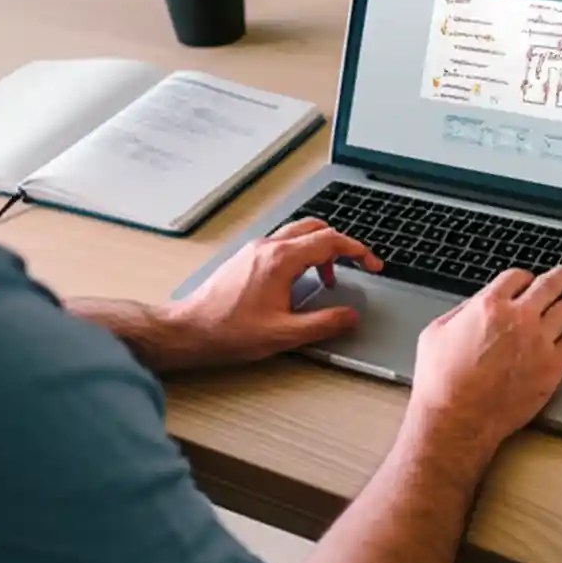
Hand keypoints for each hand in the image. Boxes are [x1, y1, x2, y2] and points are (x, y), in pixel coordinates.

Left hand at [164, 218, 382, 364]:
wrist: (188, 330)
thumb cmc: (228, 330)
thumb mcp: (284, 334)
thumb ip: (324, 324)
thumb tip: (349, 316)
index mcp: (281, 259)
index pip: (330, 241)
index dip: (358, 251)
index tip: (372, 264)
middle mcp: (268, 247)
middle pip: (316, 228)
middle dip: (341, 245)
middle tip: (356, 265)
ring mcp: (255, 250)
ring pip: (298, 234)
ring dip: (319, 250)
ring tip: (327, 278)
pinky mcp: (246, 258)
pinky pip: (282, 244)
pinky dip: (301, 254)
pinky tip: (300, 281)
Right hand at [405, 267, 561, 458]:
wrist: (458, 418)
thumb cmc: (442, 381)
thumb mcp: (435, 333)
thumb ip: (460, 313)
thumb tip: (474, 307)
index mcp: (489, 305)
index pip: (515, 277)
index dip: (523, 276)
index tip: (528, 280)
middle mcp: (518, 317)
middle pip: (547, 286)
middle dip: (560, 277)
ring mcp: (540, 341)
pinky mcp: (553, 366)